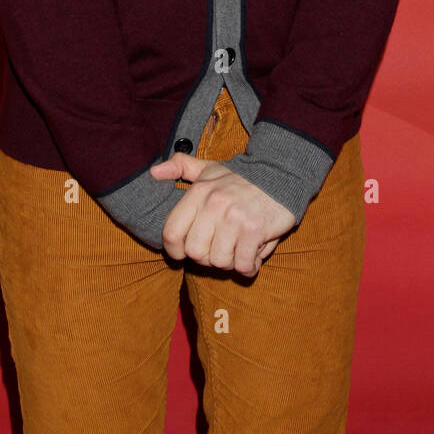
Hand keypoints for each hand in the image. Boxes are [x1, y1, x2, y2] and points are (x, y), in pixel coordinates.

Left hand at [149, 154, 295, 275]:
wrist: (281, 174)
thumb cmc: (240, 178)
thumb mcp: (209, 169)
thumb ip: (180, 167)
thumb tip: (153, 172)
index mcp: (199, 192)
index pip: (171, 232)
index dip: (175, 250)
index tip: (185, 252)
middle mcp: (214, 205)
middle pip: (195, 253)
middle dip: (207, 257)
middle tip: (220, 248)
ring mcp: (235, 218)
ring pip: (219, 262)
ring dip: (230, 262)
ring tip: (238, 248)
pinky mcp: (255, 230)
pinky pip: (243, 264)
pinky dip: (248, 266)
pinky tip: (252, 254)